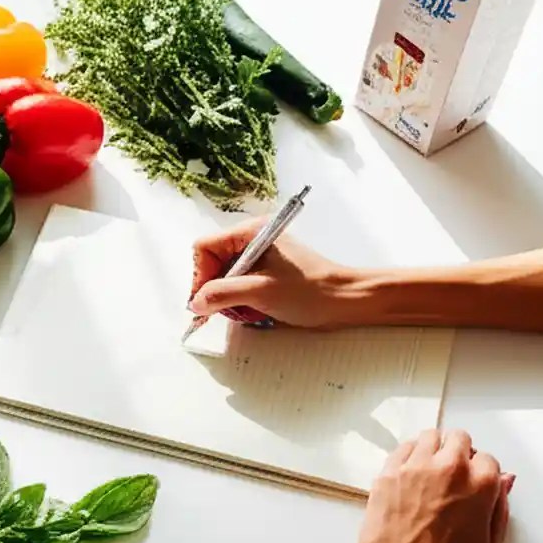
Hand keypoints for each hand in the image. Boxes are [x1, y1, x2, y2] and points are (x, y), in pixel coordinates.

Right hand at [188, 218, 358, 327]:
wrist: (346, 301)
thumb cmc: (310, 291)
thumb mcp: (259, 292)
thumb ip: (222, 294)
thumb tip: (195, 302)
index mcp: (251, 232)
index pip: (205, 247)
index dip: (200, 275)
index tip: (204, 301)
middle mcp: (253, 239)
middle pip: (213, 263)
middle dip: (216, 289)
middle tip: (225, 310)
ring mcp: (261, 256)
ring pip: (225, 277)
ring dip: (230, 298)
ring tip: (248, 311)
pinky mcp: (268, 272)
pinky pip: (240, 285)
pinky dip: (242, 301)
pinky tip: (256, 311)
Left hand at [356, 429, 513, 542]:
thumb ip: (500, 507)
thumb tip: (505, 480)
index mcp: (480, 484)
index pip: (488, 459)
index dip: (482, 474)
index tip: (474, 486)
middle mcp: (448, 468)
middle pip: (458, 439)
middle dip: (459, 453)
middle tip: (453, 476)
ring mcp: (414, 468)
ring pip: (428, 437)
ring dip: (433, 450)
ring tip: (430, 473)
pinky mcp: (387, 474)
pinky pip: (401, 449)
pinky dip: (408, 456)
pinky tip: (409, 476)